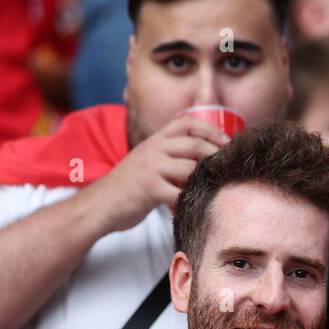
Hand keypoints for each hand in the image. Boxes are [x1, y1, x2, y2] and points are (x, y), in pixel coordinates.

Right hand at [86, 113, 226, 232]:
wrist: (100, 203)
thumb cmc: (129, 187)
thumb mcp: (147, 160)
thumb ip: (169, 156)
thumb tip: (203, 158)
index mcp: (155, 140)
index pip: (187, 122)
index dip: (210, 130)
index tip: (226, 142)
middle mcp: (153, 149)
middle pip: (194, 145)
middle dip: (216, 156)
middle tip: (228, 167)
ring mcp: (151, 168)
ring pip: (190, 169)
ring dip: (206, 179)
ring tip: (216, 187)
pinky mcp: (149, 189)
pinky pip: (179, 194)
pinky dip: (191, 201)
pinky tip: (197, 206)